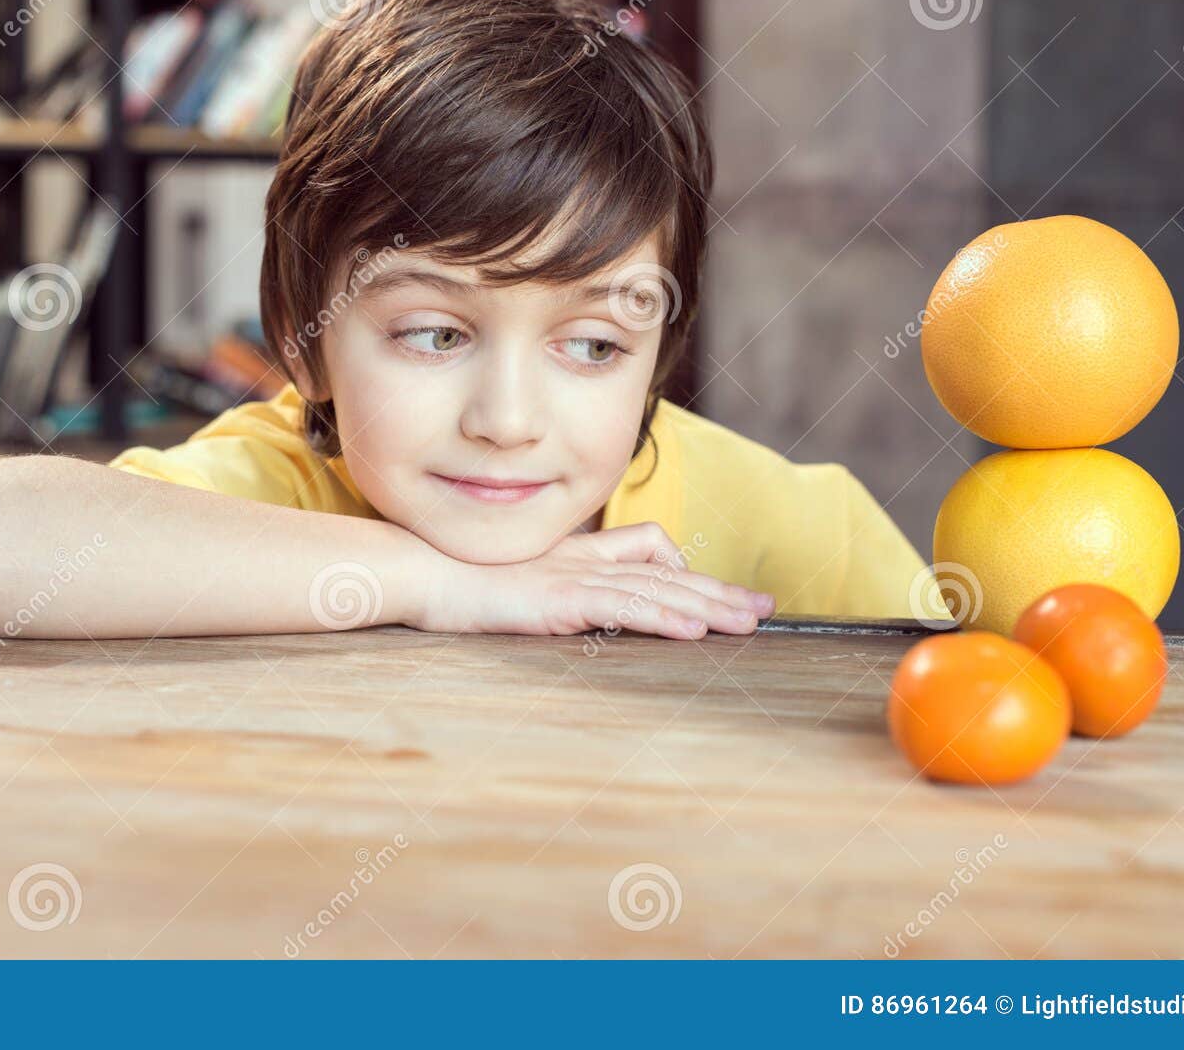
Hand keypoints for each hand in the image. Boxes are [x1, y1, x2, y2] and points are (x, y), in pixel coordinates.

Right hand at [414, 521, 775, 639]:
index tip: (724, 594)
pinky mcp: (560, 598)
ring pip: (656, 588)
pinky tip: (694, 631)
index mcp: (576, 557)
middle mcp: (583, 561)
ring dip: (707, 606)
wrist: (418, 573)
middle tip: (764, 608)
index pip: (647, 551)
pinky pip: (623, 607)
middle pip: (668, 571)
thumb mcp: (516, 584)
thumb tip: (576, 608)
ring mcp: (573, 577)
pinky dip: (663, 617)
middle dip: (719, 590)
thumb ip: (552, 590)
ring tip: (748, 623)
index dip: (689, 571)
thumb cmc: (458, 582)